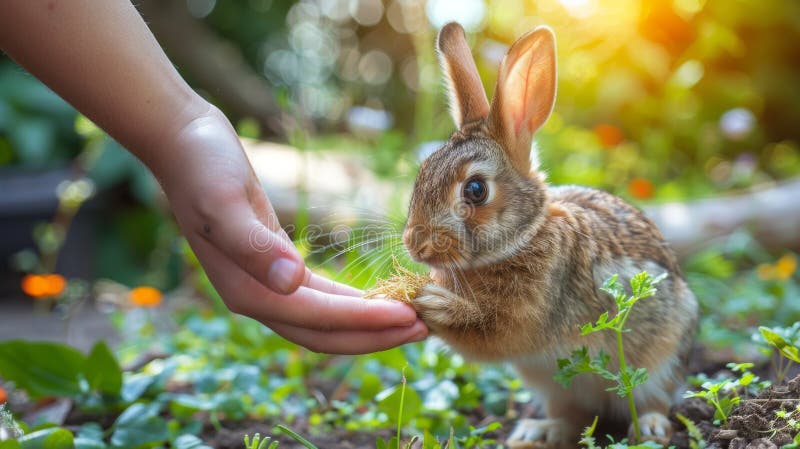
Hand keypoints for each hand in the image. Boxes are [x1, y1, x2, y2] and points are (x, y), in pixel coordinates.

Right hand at [154, 105, 427, 353]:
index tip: (410, 317)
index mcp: (246, 290)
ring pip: (325, 322)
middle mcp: (256, 297)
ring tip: (412, 319)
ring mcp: (264, 286)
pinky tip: (378, 300)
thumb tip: (290, 282)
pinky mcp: (274, 268)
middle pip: (325, 335)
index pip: (318, 319)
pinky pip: (319, 299)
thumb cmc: (203, 166)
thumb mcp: (223, 200)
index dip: (365, 322)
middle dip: (375, 336)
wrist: (183, 143)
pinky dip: (350, 304)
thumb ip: (253, 245)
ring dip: (368, 325)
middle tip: (426, 328)